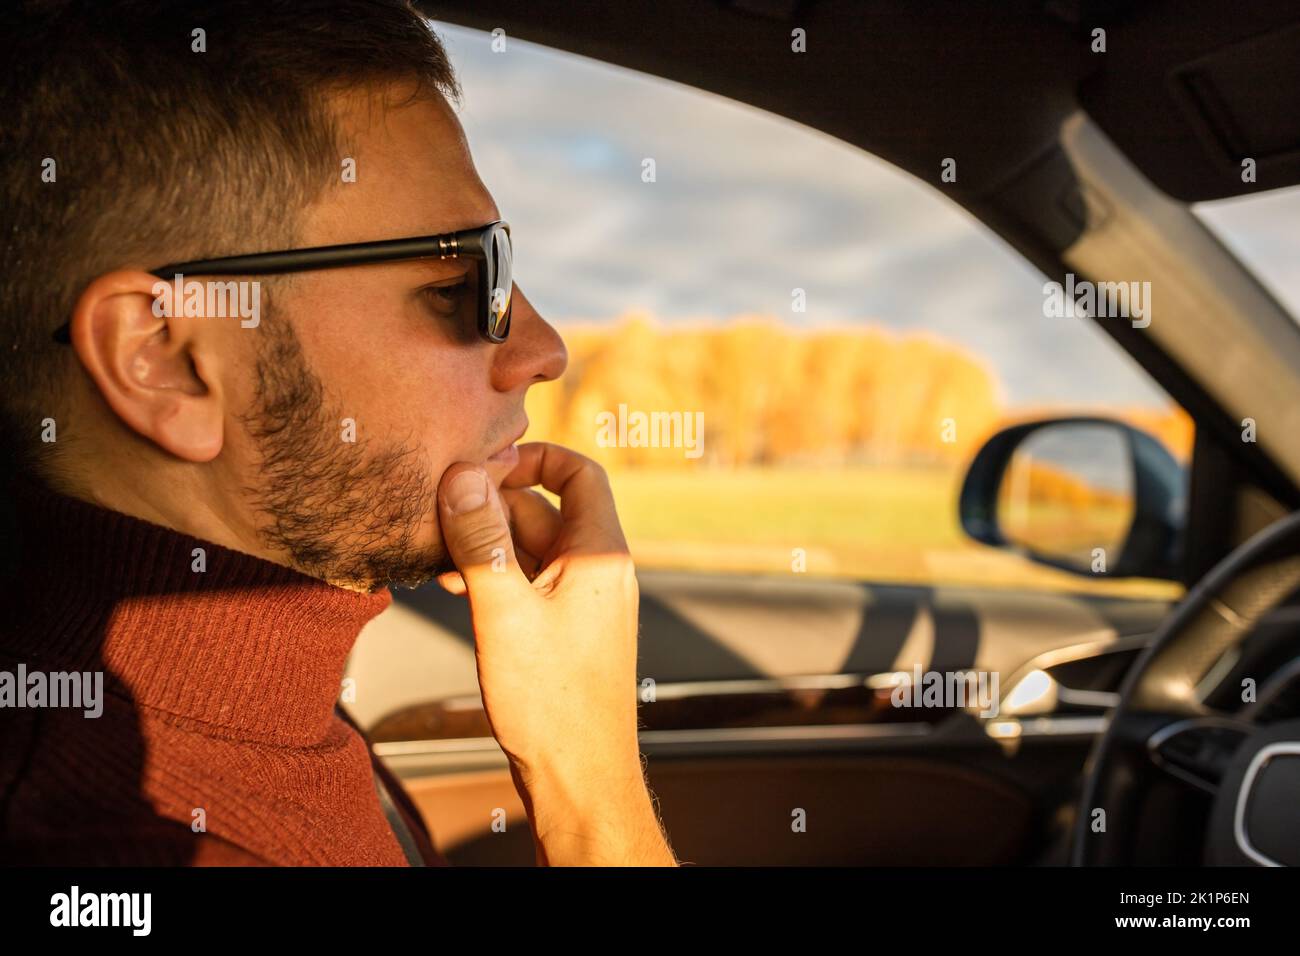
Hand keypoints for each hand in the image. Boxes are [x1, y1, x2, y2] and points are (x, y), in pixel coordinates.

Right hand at [434, 442, 642, 785]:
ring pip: (531, 549)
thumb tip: (464, 474)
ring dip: (485, 547)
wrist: (579, 776)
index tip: (484, 462)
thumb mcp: (503, 612)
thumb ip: (482, 541)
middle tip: (438, 520)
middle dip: (490, 510)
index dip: (534, 456)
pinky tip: (457, 590)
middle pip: (544, 510)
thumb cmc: (551, 702)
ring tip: (438, 564)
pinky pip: (530, 582)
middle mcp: (599, 570)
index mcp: (600, 554)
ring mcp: (584, 600)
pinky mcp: (567, 627)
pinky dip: (496, 577)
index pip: (579, 472)